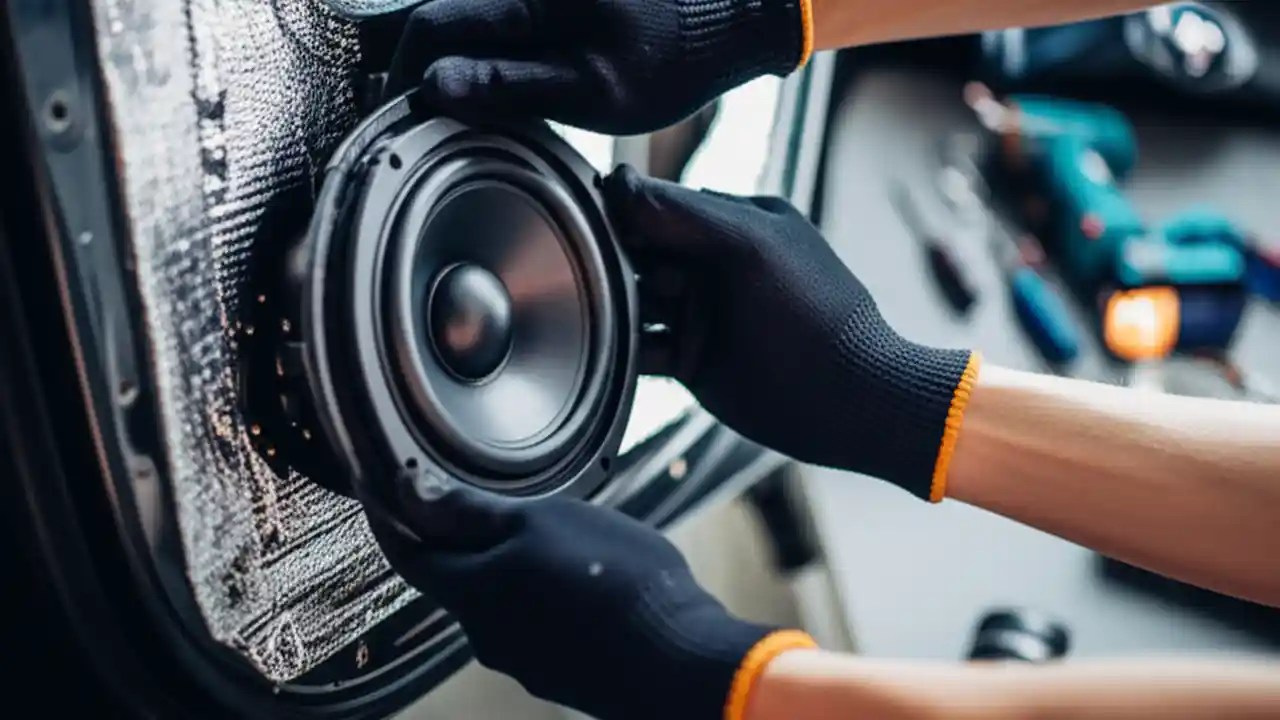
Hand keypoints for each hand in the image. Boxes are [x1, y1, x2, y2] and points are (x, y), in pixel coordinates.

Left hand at [372, 475, 807, 719]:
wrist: (680, 660)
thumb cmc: (615, 584)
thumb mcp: (544, 521)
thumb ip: (473, 511)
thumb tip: (414, 492)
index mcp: (472, 594)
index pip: (407, 554)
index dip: (389, 517)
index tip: (380, 487)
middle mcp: (488, 636)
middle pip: (458, 579)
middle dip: (466, 540)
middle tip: (487, 498)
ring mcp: (528, 661)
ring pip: (505, 602)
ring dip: (516, 568)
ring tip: (559, 536)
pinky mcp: (565, 672)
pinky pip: (543, 624)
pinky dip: (549, 595)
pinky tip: (591, 579)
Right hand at [387, 0, 809, 134]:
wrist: (727, 15)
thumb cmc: (671, 60)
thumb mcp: (593, 93)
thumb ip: (509, 85)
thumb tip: (434, 86)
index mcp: (532, 1)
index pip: (432, 24)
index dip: (405, 69)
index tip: (404, 107)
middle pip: (443, 11)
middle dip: (427, 59)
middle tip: (430, 107)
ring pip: (471, 8)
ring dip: (458, 50)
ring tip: (464, 94)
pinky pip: (501, 8)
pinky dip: (489, 38)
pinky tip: (501, 70)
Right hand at [604, 166, 977, 500]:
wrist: (844, 400)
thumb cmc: (811, 314)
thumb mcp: (750, 245)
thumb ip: (684, 212)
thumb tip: (619, 182)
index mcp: (735, 223)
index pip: (659, 206)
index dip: (626, 217)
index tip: (602, 231)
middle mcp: (715, 266)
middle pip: (640, 255)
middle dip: (619, 266)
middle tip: (615, 281)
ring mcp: (703, 315)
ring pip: (635, 303)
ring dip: (616, 309)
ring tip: (613, 317)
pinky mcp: (693, 361)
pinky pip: (641, 349)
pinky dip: (621, 350)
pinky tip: (610, 352)